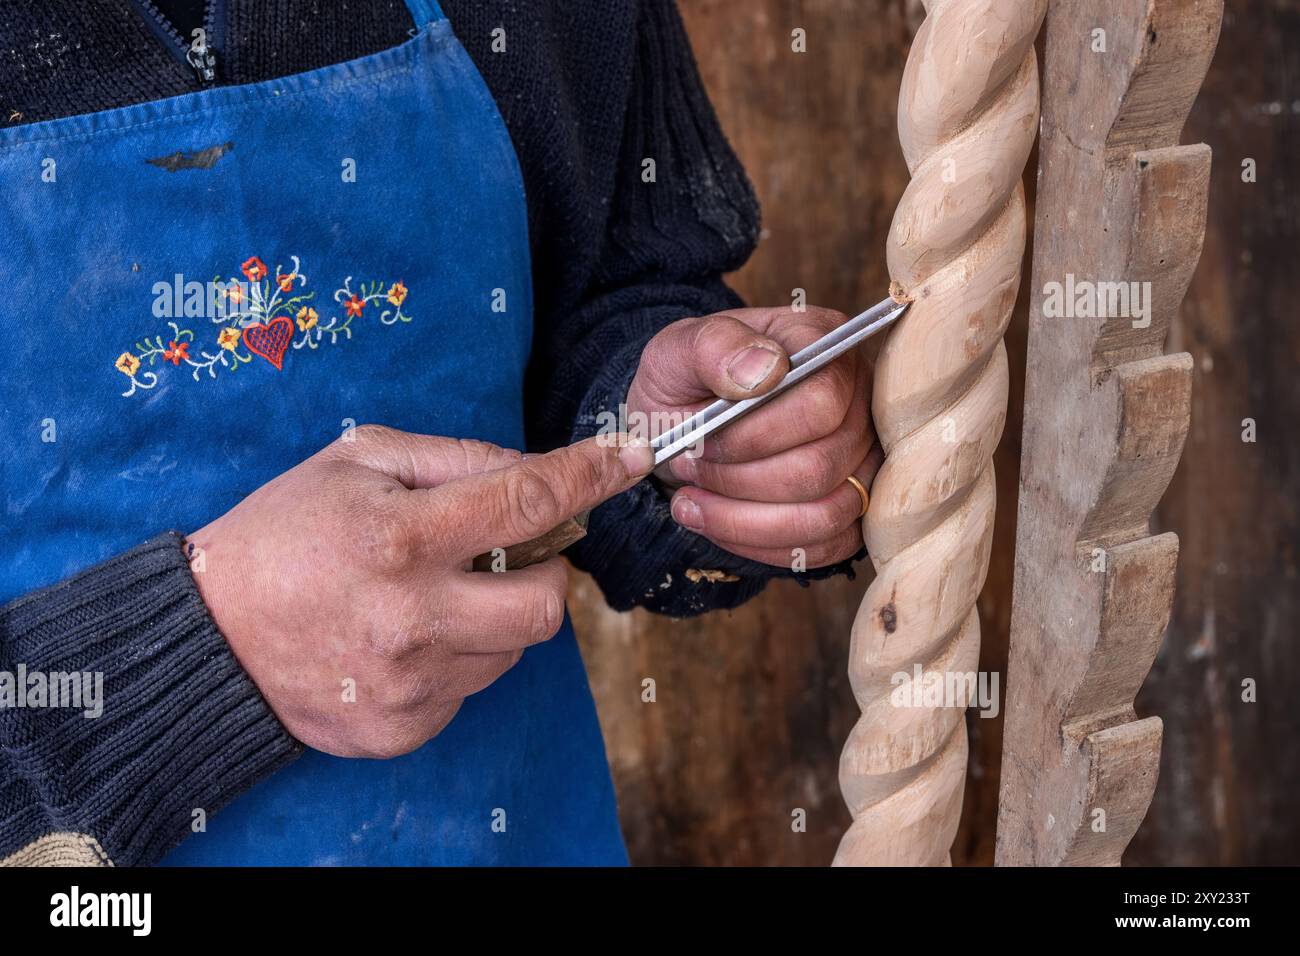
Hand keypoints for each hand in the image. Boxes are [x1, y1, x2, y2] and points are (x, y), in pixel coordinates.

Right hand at [188, 425, 653, 757]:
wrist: (209, 640)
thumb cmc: (282, 534)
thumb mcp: (354, 462)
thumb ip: (450, 458)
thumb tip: (531, 467)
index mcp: (402, 537)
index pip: (527, 501)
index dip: (589, 475)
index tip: (630, 458)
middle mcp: (415, 617)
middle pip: (549, 604)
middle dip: (544, 575)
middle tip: (502, 558)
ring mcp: (413, 683)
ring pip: (514, 650)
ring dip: (496, 617)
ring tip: (431, 597)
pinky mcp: (406, 729)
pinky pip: (473, 689)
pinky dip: (459, 658)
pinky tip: (406, 639)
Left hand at [626, 306, 880, 567]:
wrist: (682, 425)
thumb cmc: (687, 383)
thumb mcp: (677, 350)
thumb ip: (715, 346)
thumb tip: (767, 368)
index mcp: (826, 346)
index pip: (822, 402)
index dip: (756, 434)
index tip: (699, 440)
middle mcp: (860, 402)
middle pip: (821, 466)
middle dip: (740, 480)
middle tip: (689, 467)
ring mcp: (863, 459)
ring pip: (825, 514)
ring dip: (744, 518)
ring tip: (692, 499)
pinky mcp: (851, 510)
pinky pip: (823, 548)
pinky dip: (758, 544)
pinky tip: (713, 522)